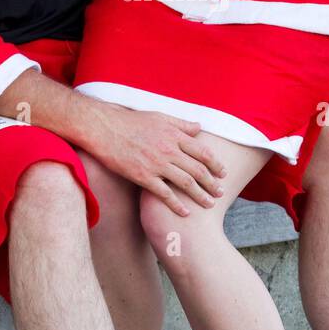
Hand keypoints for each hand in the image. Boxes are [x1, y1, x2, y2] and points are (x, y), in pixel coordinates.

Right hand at [87, 103, 226, 216]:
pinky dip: (177, 205)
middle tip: (221, 192)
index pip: (203, 152)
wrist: (105, 129)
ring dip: (201, 196)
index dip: (216, 164)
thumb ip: (181, 124)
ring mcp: (157, 165)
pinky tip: (185, 213)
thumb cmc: (131, 121)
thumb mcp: (160, 117)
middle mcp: (170, 151)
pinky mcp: (143, 177)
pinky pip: (165, 194)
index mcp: (175, 136)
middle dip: (212, 183)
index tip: (223, 173)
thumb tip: (199, 127)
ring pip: (186, 184)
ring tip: (209, 204)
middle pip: (198, 170)